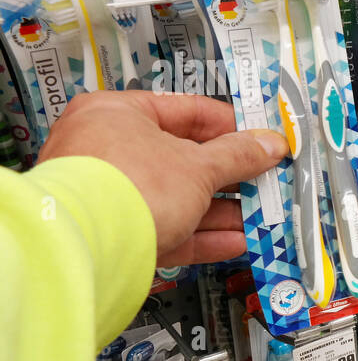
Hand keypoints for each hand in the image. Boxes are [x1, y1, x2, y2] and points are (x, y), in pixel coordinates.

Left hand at [38, 90, 287, 264]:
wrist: (87, 248)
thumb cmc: (125, 187)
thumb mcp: (198, 165)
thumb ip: (238, 156)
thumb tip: (267, 145)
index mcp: (117, 114)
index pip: (186, 111)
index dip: (230, 126)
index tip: (259, 141)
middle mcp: (106, 150)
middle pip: (182, 160)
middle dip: (228, 176)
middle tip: (261, 180)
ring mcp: (109, 195)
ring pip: (176, 199)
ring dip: (220, 211)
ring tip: (255, 216)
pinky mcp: (117, 234)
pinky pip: (166, 229)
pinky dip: (201, 236)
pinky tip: (233, 241)